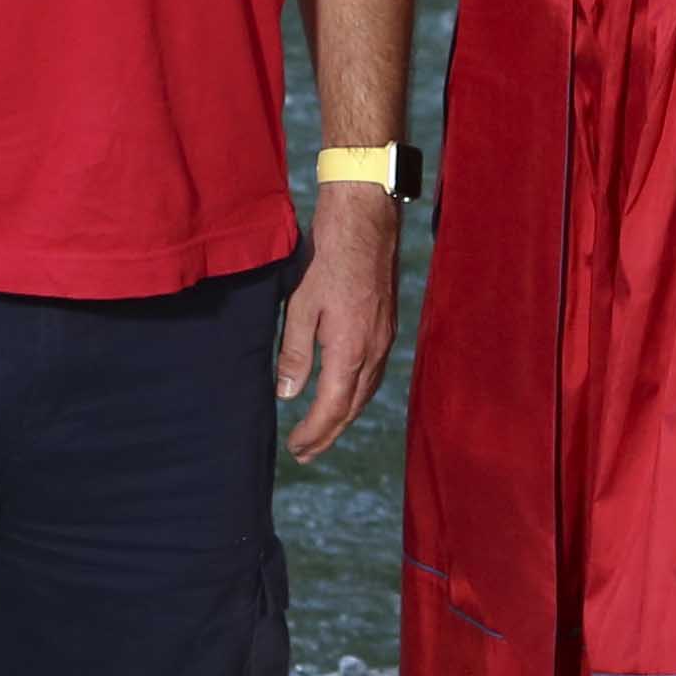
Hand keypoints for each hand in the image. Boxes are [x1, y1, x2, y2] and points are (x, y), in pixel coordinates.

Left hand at [272, 179, 403, 459]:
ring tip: (323, 431)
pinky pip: (374, 374)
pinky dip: (357, 395)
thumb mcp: (301, 306)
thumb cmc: (328, 258)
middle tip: (306, 453)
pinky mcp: (387, 326)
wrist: (365, 222)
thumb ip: (295, 353)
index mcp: (350, 350)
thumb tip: (288, 394)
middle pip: (352, 407)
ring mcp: (384, 339)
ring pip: (366, 393)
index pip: (331, 407)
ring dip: (343, 416)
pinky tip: (345, 393)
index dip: (313, 433)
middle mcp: (373, 351)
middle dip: (328, 434)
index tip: (296, 449)